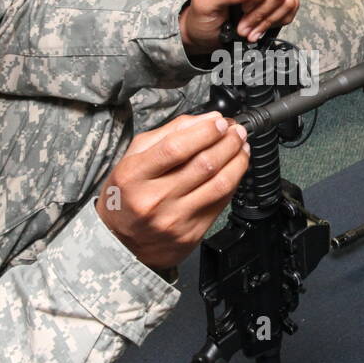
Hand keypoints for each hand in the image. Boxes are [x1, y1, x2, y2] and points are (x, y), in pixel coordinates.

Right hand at [96, 112, 250, 269]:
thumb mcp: (133, 157)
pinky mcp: (191, 233)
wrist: (122, 242)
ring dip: (237, 160)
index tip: (220, 122)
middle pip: (203, 165)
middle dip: (227, 142)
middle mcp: (154, 199)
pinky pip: (221, 202)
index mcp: (134, 176)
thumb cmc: (126, 195)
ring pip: (219, 184)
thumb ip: (168, 133)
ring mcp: (175, 219)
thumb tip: (206, 120)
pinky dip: (233, 181)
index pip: (175, 148)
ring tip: (241, 146)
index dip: (204, 132)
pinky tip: (235, 168)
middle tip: (236, 131)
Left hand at [179, 0, 299, 54]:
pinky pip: (290, 9)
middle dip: (259, 14)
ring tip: (247, 31)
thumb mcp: (205, 2)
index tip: (242, 8)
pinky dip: (276, 23)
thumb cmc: (202, 14)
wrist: (205, 32)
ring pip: (286, 1)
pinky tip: (259, 29)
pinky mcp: (276, 4)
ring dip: (266, 22)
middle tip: (241, 26)